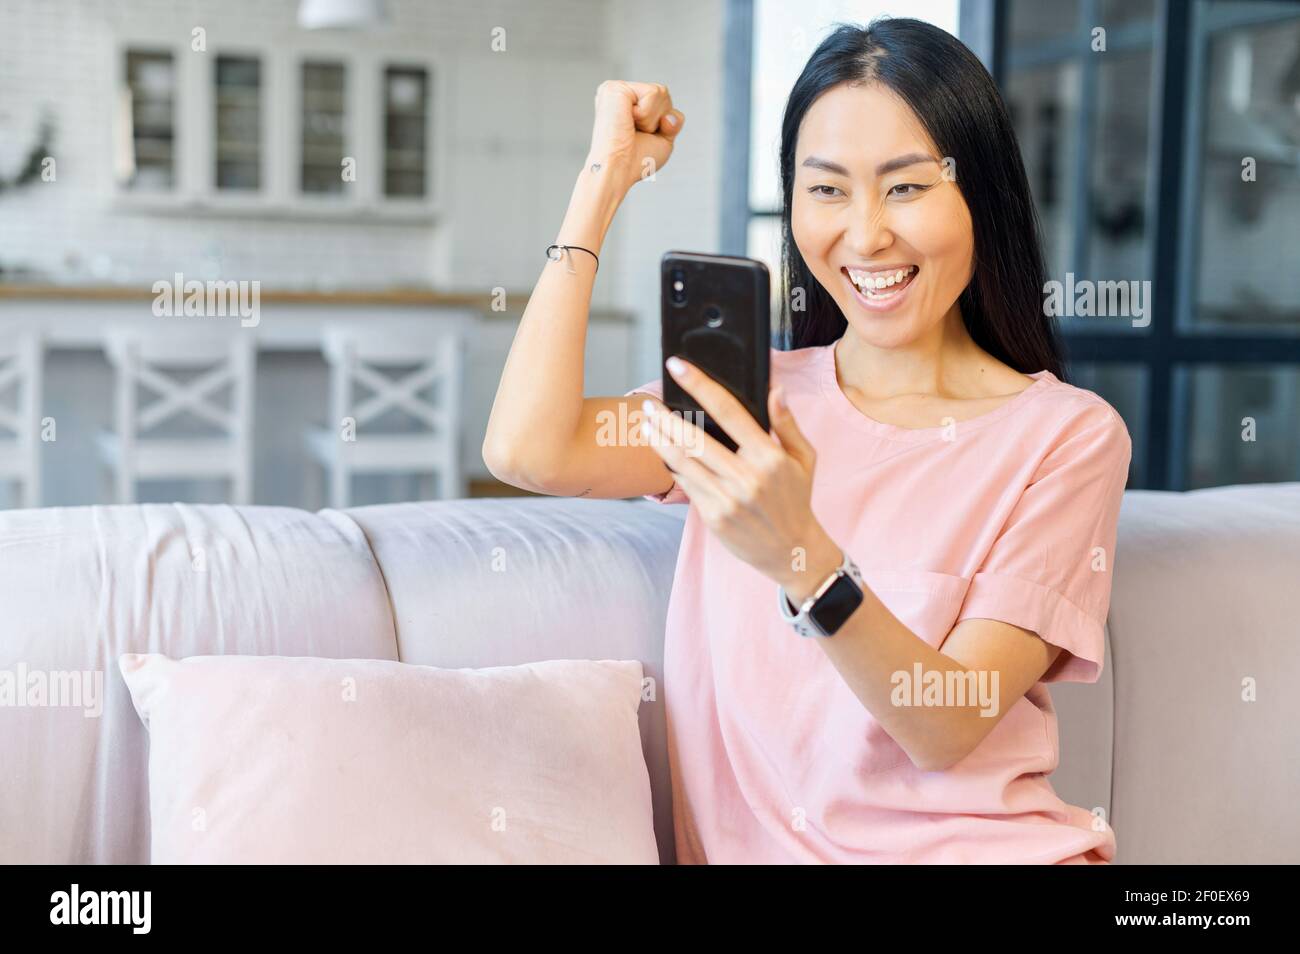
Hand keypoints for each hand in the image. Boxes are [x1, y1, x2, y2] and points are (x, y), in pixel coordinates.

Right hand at [587, 80, 684, 196]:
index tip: (642, 138)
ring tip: (630, 129)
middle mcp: (620, 94)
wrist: (617, 170)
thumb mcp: (663, 141)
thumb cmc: (633, 162)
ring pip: (661, 91)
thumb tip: (670, 115)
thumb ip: (673, 122)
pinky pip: (653, 92)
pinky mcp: (615, 88)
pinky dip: (647, 114)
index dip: (663, 123)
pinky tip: (628, 122)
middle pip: (664, 93)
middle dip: (659, 119)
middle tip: (636, 134)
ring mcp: (616, 89)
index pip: (663, 100)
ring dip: (652, 119)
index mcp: (628, 104)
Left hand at [639, 356, 841, 597]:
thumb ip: (786, 423)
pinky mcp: (714, 516)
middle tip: (651, 403)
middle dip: (667, 417)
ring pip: (683, 462)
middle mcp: (747, 477)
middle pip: (695, 438)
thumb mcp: (804, 459)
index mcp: (769, 456)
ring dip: (660, 440)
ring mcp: (728, 499)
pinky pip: (686, 485)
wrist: (791, 551)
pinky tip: (662, 452)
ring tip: (647, 424)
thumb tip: (775, 390)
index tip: (678, 367)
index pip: (729, 411)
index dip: (700, 385)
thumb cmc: (796, 499)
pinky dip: (671, 466)